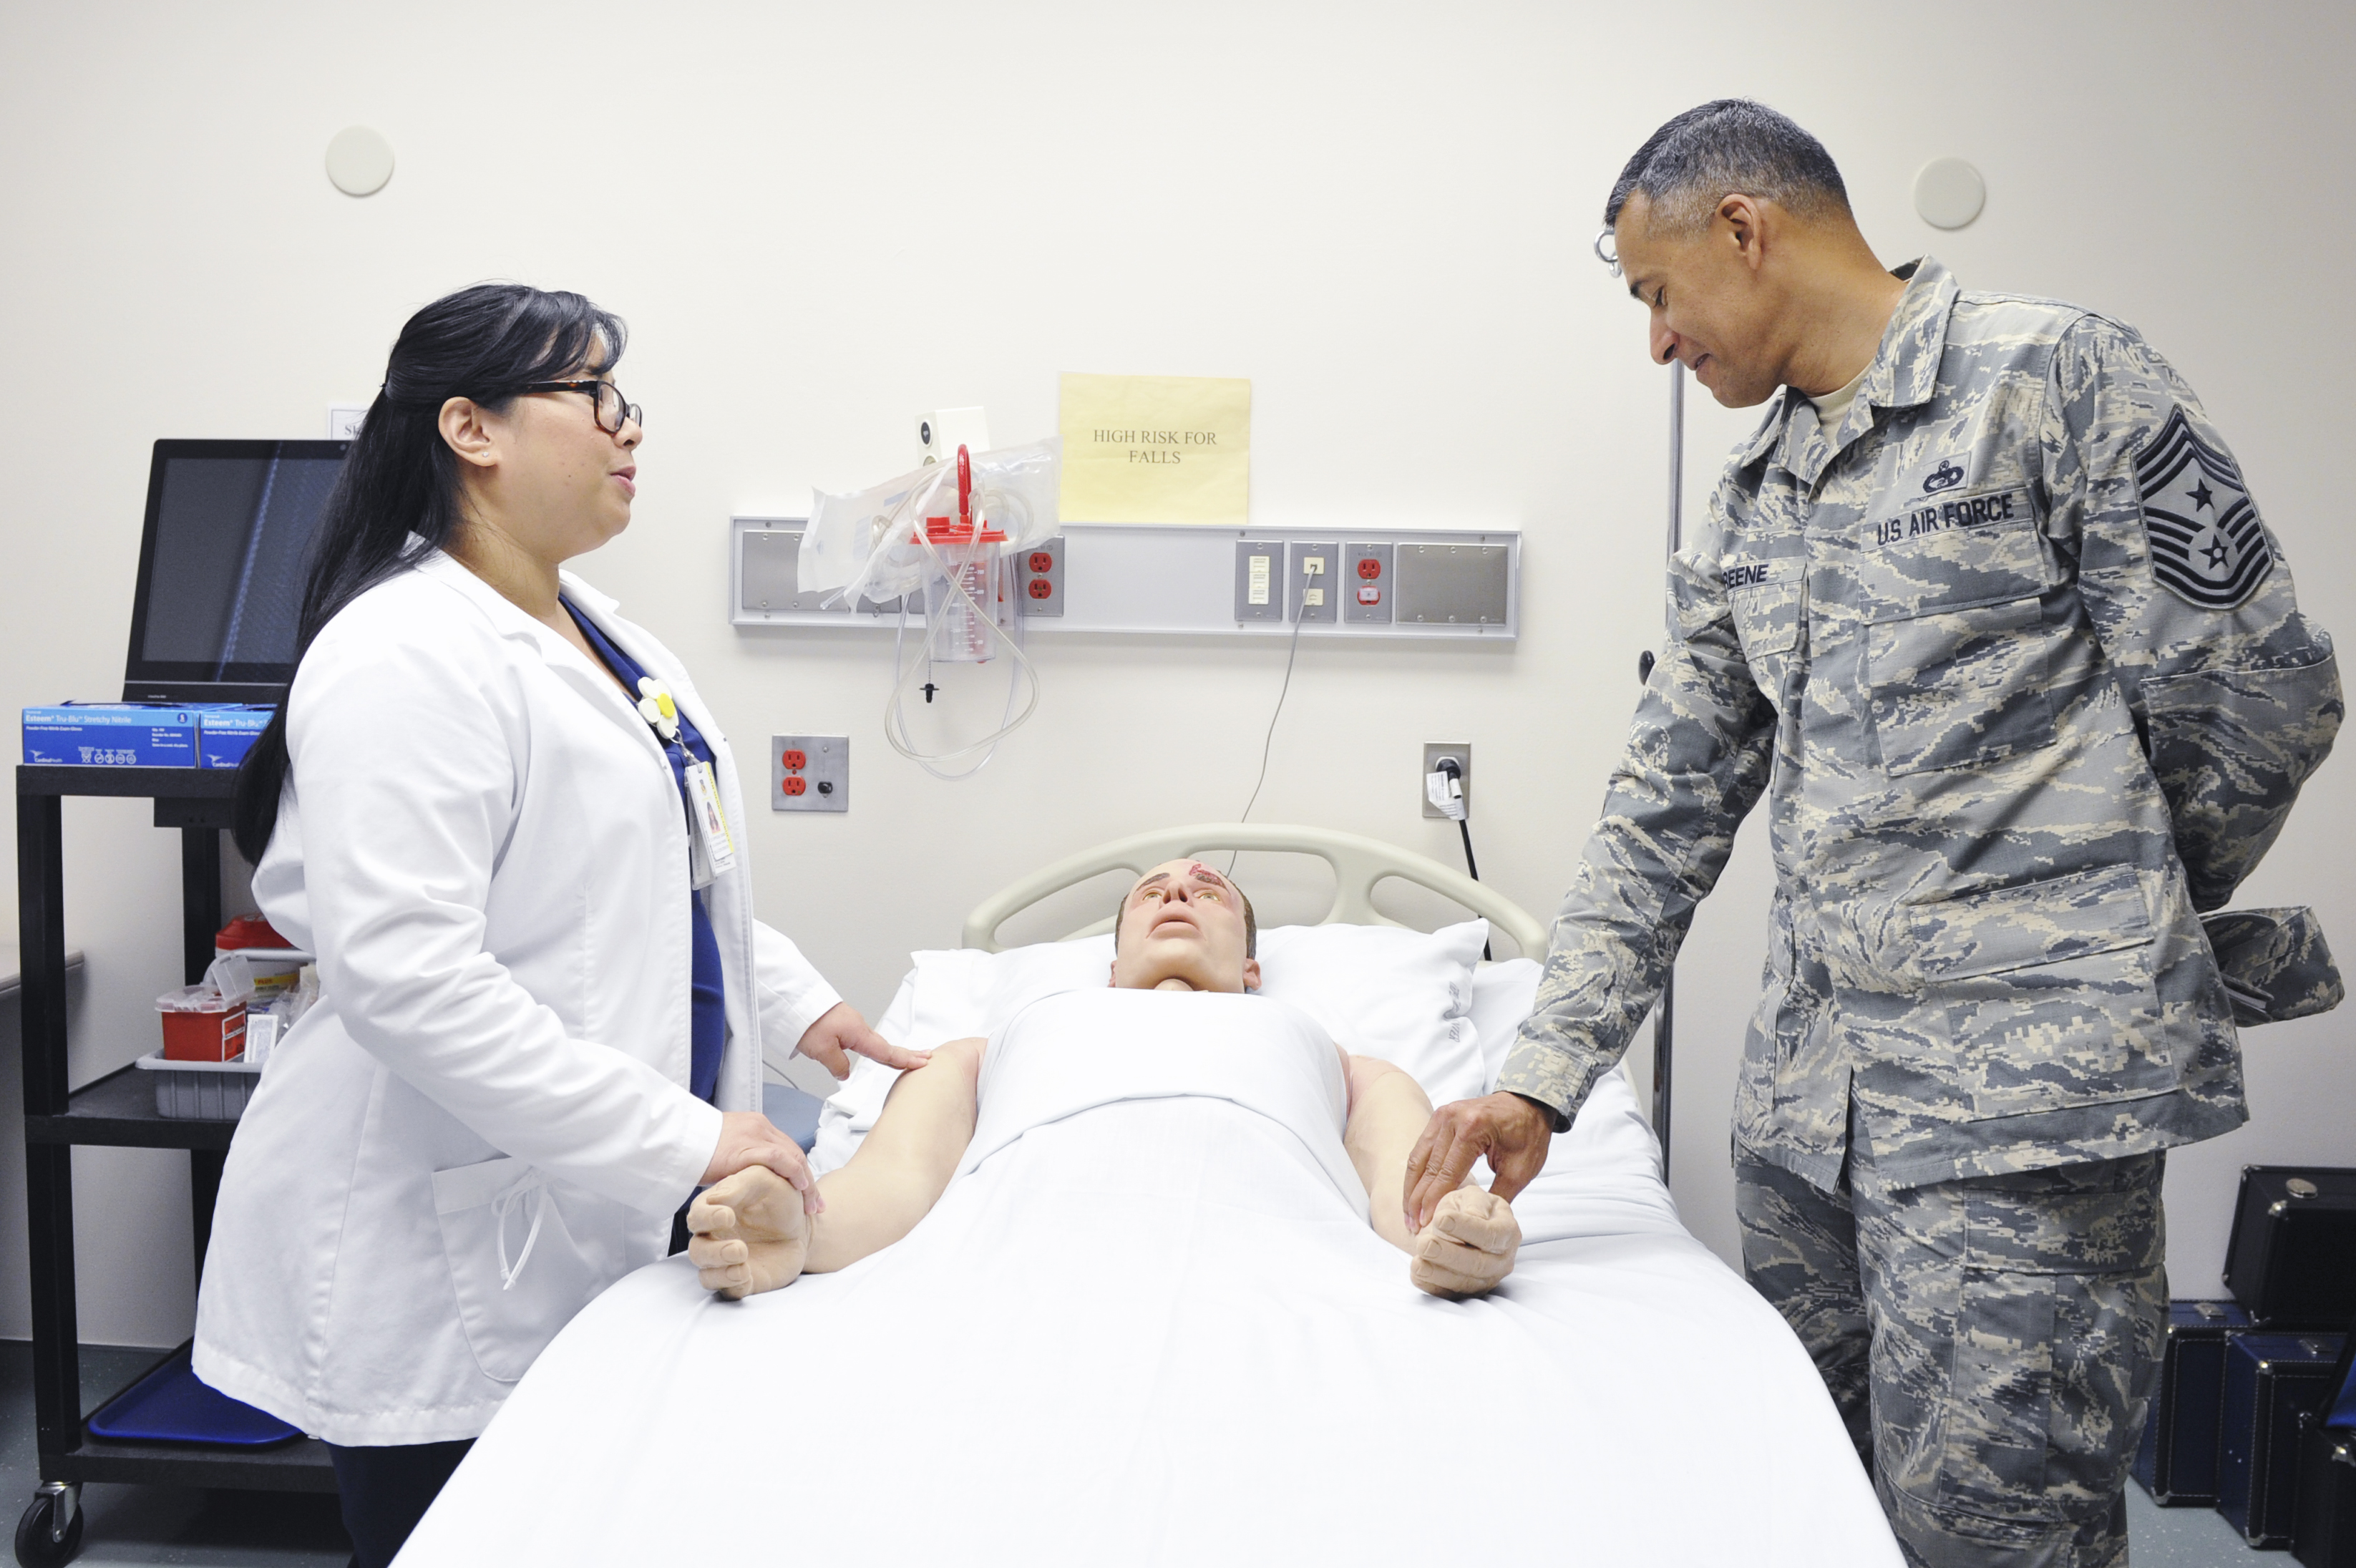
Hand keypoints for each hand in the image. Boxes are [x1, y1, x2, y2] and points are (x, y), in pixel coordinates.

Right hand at [687, 1166, 810, 1298]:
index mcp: (714, 1209)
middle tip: (739, 1248)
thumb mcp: (763, 1179)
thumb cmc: (778, 1195)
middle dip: (713, 1252)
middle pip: (696, 1251)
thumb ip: (739, 1185)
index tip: (728, 1216)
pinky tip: (748, 1274)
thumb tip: (715, 1199)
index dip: (707, 1218)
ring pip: (706, 1275)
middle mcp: (714, 1238)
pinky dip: (734, 1286)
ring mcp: (726, 1261)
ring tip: (742, 1264)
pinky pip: (729, 1290)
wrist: (803, 1222)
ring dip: (720, 1273)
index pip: (696, 1216)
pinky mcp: (743, 1279)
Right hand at [700, 1110, 822, 1213]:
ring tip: (811, 1205)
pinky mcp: (747, 1146)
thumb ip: (741, 1160)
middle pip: (795, 1154)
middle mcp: (760, 1127)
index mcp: (756, 1126)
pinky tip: (800, 1188)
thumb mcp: (724, 1151)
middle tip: (816, 1204)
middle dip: (809, 1181)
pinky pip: (779, 1159)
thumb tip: (749, 1180)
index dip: (801, 1172)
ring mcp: (756, 1135)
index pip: (787, 1150)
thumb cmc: (693, 1147)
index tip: (807, 1192)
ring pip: (793, 1157)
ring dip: (806, 1183)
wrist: (675, 1137)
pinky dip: (793, 1173)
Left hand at [796, 1002, 929, 1077]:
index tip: (923, 1063)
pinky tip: (872, 1050)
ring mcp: (850, 1024)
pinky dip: (874, 1046)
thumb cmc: (807, 1021)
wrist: (791, 1000)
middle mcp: (858, 1028)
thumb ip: (838, 1065)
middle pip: (885, 1045)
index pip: (886, 1052)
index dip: (905, 1060)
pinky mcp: (841, 1024)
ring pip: (874, 1042)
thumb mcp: (822, 1051)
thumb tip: (845, 1073)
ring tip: (904, 1059)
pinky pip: (863, 1038)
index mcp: (858, 1033)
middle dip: (905, 1053)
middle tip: (925, 1057)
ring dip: (890, 1051)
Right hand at [1402, 1091, 1553, 1230]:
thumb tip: (1476, 1223)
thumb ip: (1496, 1196)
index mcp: (1471, 1128)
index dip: (1434, 1202)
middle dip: (1418, 1200)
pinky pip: (1422, 1148)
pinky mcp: (1439, 1117)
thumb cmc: (1528, 1135)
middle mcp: (1451, 1118)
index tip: (1426, 1224)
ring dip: (1411, 1188)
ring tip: (1409, 1214)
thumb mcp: (1520, 1170)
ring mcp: (1442, 1115)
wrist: (1528, 1104)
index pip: (1446, 1173)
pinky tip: (1413, 1192)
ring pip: (1418, 1158)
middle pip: (1427, 1167)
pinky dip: (1416, 1172)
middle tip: (1413, 1226)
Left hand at [1409, 1187, 1519, 1298]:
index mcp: (1507, 1231)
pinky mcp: (1468, 1293)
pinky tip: (1416, 1273)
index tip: (1441, 1219)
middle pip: (1479, 1264)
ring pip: (1464, 1283)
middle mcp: (1502, 1260)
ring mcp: (1487, 1280)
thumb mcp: (1470, 1196)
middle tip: (1425, 1244)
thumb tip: (1473, 1217)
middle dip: (1450, 1255)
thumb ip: (1474, 1204)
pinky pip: (1450, 1295)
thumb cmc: (1466, 1208)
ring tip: (1417, 1262)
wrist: (1454, 1225)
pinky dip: (1431, 1286)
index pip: (1491, 1235)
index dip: (1467, 1228)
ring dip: (1438, 1274)